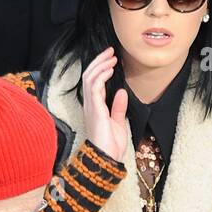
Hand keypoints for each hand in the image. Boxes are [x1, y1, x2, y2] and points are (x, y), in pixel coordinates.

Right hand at [82, 48, 128, 162]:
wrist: (107, 159)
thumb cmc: (110, 145)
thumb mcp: (118, 122)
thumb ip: (118, 107)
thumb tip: (122, 91)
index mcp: (95, 107)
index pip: (94, 82)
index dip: (102, 69)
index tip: (113, 60)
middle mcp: (90, 104)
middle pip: (89, 75)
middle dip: (99, 61)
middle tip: (111, 52)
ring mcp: (91, 106)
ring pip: (90, 77)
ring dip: (101, 65)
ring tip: (111, 57)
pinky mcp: (95, 109)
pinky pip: (94, 86)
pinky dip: (102, 75)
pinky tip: (110, 69)